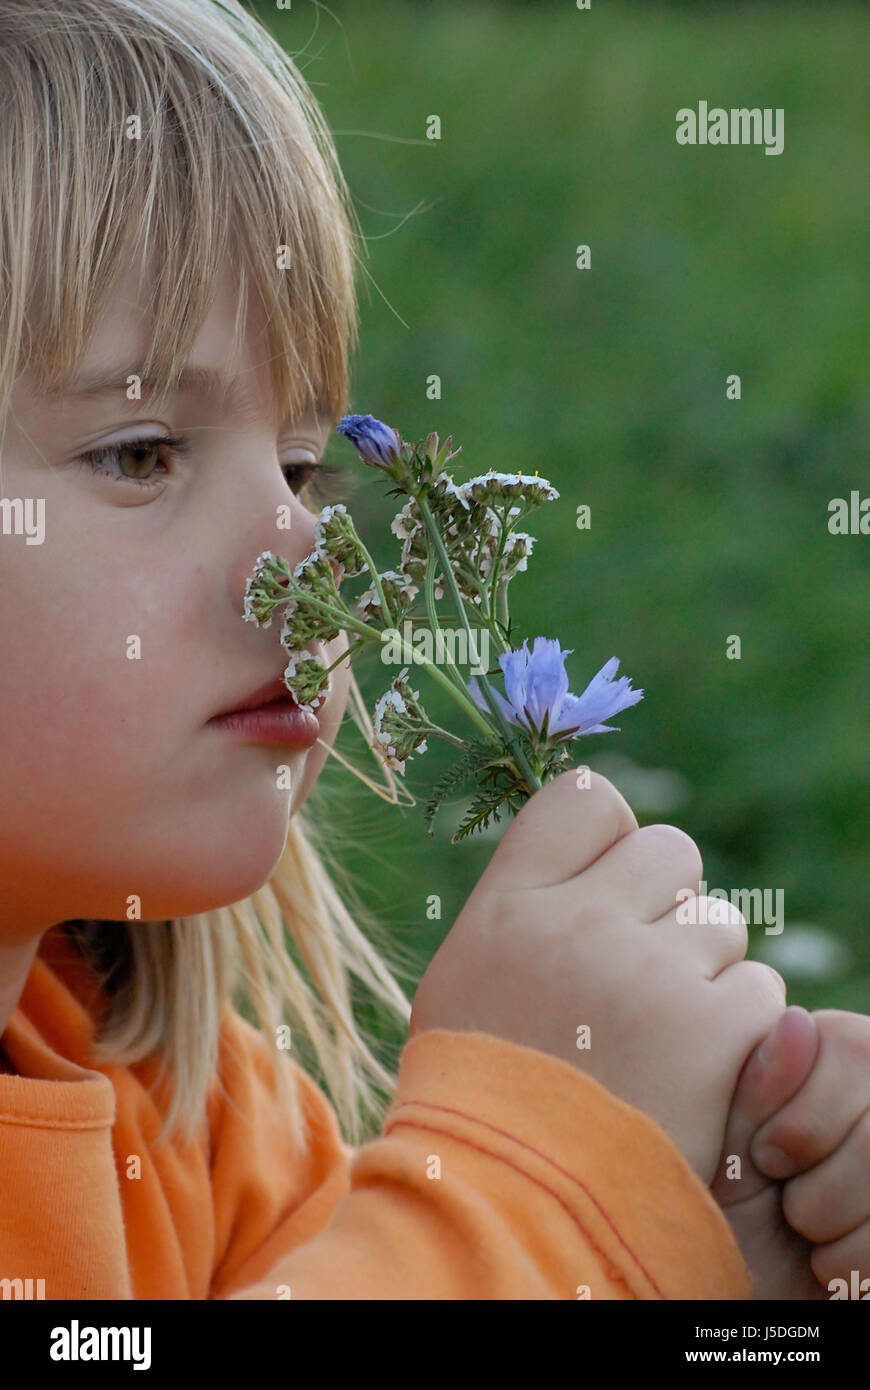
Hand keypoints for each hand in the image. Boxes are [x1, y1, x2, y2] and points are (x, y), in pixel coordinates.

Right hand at [410, 770, 786, 1184]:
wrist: (518, 1210)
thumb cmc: (487, 1094)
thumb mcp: (469, 977)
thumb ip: (527, 905)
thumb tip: (598, 855)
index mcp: (510, 905)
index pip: (587, 798)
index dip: (610, 837)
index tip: (609, 886)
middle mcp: (579, 922)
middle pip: (672, 851)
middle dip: (669, 904)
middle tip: (643, 972)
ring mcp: (649, 973)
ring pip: (723, 925)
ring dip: (705, 973)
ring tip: (660, 1038)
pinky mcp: (714, 1031)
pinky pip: (760, 992)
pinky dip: (739, 1031)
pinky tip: (694, 1072)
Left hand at [714, 1006, 869, 1298]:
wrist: (740, 1276)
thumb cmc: (728, 1190)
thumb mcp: (726, 1133)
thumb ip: (758, 1082)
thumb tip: (796, 1020)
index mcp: (841, 1049)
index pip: (853, 1052)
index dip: (798, 1121)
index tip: (764, 1155)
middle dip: (812, 1186)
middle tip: (785, 1196)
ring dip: (830, 1225)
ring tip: (805, 1224)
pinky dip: (853, 1262)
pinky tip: (831, 1256)